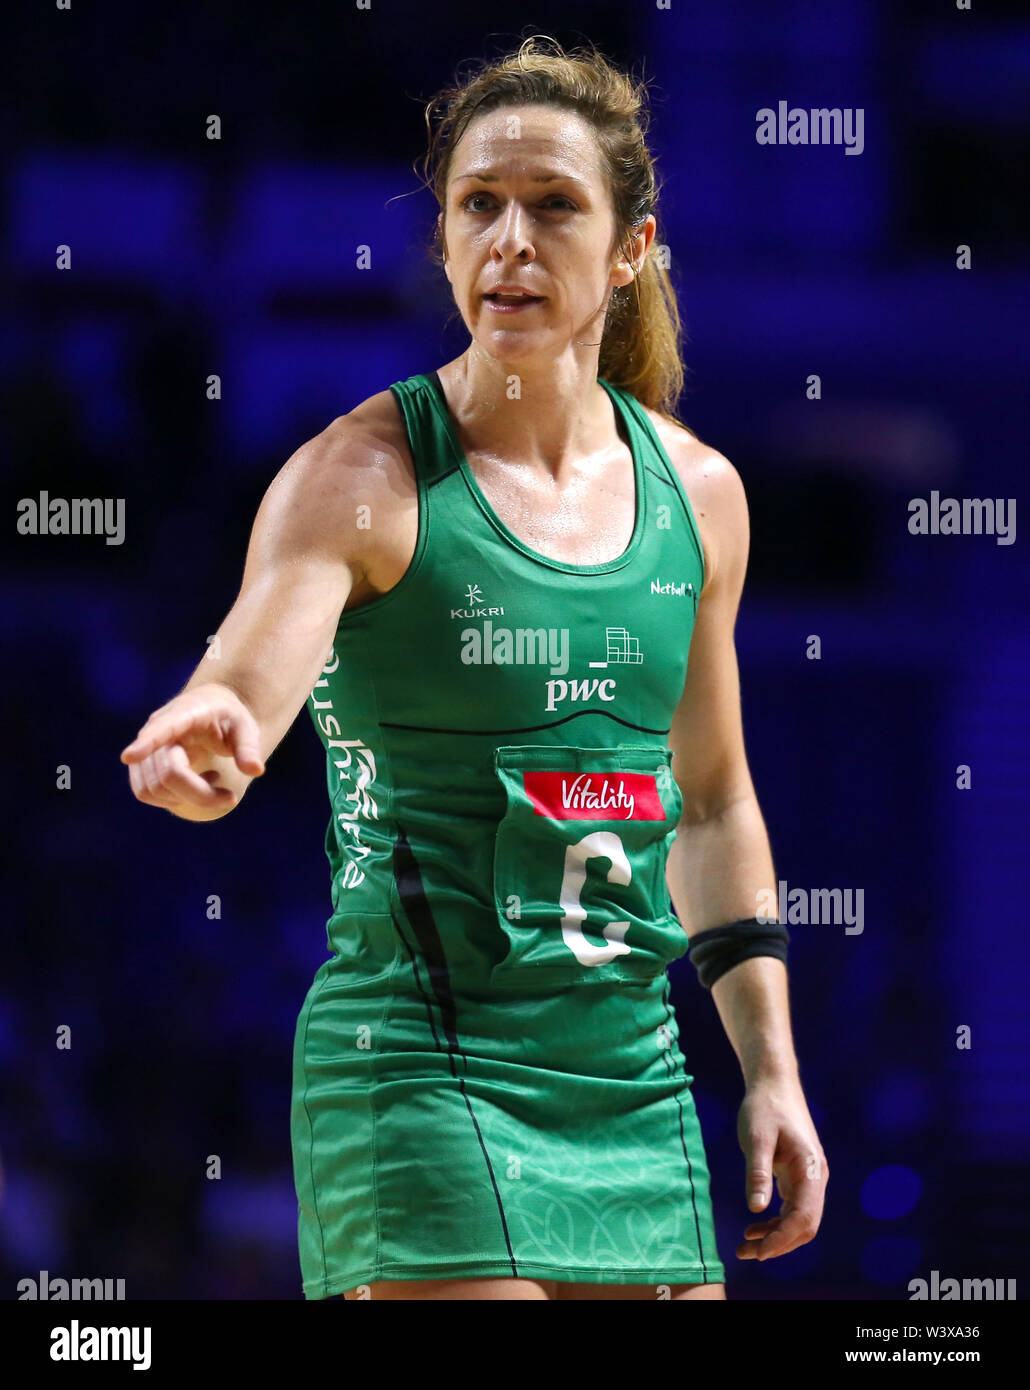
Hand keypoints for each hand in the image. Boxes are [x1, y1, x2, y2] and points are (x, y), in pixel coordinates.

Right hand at [121, 682, 264, 815]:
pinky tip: (194, 785)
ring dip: (186, 799)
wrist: (210, 710)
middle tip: (231, 797)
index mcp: (186, 713)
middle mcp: (158, 728)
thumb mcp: (247, 728)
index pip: (162, 729)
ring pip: (152, 789)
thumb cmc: (230, 719)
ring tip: (212, 781)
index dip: (146, 744)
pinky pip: (145, 793)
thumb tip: (255, 771)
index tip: (129, 756)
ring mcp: (145, 747)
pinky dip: (171, 800)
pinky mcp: (141, 765)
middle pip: (168, 774)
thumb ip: (249, 748)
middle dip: (200, 794)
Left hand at [735, 1077, 827, 1260]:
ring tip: (745, 1245)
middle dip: (778, 1244)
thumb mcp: (756, 1138)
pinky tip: (754, 1225)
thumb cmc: (764, 1107)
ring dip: (776, 1236)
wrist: (773, 1083)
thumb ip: (757, 1173)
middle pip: (805, 1225)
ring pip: (799, 1219)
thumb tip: (756, 1209)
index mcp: (810, 1168)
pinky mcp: (799, 1174)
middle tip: (745, 1254)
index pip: (803, 1218)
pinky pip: (792, 1207)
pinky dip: (776, 1221)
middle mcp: (815, 1176)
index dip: (782, 1239)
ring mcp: (809, 1176)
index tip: (758, 1252)